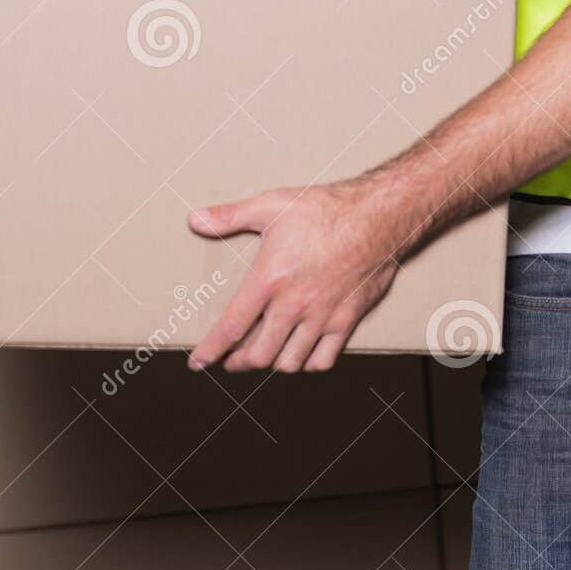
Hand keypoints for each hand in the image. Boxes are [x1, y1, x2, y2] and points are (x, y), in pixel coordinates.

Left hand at [186, 180, 400, 372]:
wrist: (376, 217)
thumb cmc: (324, 209)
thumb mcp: (271, 205)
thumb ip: (230, 216)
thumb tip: (195, 220)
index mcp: (269, 279)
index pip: (231, 327)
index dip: (210, 350)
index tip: (198, 362)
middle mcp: (294, 304)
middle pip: (258, 354)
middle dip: (239, 362)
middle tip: (230, 360)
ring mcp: (321, 316)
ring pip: (289, 362)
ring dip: (271, 364)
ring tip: (262, 358)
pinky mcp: (346, 320)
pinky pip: (323, 359)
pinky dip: (308, 364)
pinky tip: (301, 355)